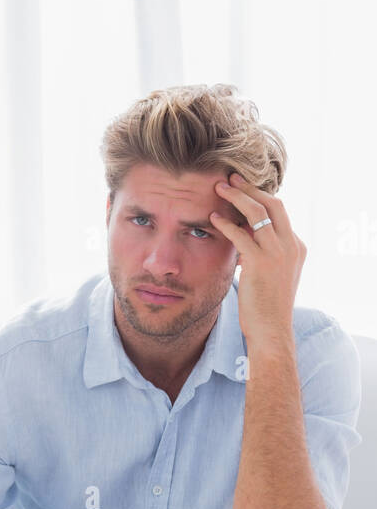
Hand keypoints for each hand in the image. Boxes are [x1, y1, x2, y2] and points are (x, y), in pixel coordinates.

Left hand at [210, 172, 305, 347]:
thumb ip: (260, 255)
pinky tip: (212, 218)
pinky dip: (225, 223)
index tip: (241, 189)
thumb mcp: (270, 276)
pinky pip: (241, 234)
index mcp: (297, 247)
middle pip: (272, 203)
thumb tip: (241, 241)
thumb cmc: (266, 308)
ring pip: (258, 212)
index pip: (279, 212)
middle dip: (250, 187)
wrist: (271, 331)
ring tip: (218, 188)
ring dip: (237, 196)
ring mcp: (278, 253)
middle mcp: (291, 246)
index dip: (259, 197)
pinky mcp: (260, 263)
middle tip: (230, 177)